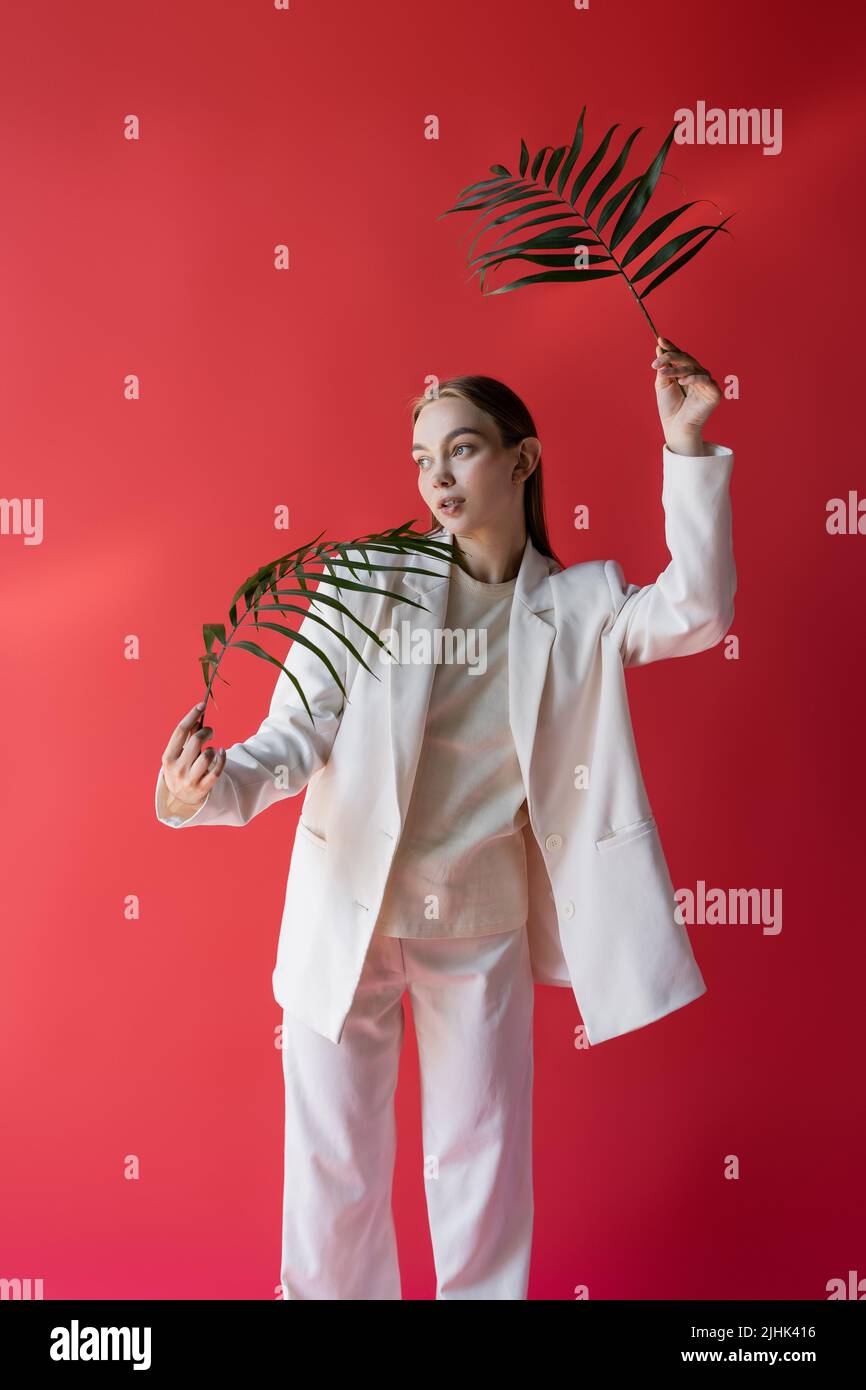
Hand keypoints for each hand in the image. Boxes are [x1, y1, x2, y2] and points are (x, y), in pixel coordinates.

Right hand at [161, 702, 225, 806]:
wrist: (180, 799)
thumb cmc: (180, 769)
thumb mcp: (178, 754)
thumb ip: (187, 736)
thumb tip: (197, 715)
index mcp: (168, 757)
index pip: (180, 731)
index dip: (192, 716)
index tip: (202, 705)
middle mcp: (177, 768)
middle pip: (196, 741)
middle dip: (206, 732)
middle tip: (210, 731)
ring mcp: (189, 779)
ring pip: (207, 756)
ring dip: (212, 749)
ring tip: (210, 751)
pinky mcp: (202, 787)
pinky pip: (217, 770)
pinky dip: (222, 759)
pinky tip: (222, 752)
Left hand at [651, 335, 722, 452]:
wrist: (675, 427)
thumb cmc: (670, 408)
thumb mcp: (662, 384)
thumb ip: (664, 366)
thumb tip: (660, 347)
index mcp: (688, 373)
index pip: (681, 356)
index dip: (671, 347)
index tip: (660, 340)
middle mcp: (699, 376)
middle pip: (687, 360)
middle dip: (671, 358)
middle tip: (656, 362)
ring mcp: (708, 384)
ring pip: (693, 368)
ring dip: (676, 369)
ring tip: (663, 373)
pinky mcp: (714, 393)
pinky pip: (705, 381)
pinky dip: (693, 378)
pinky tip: (682, 381)